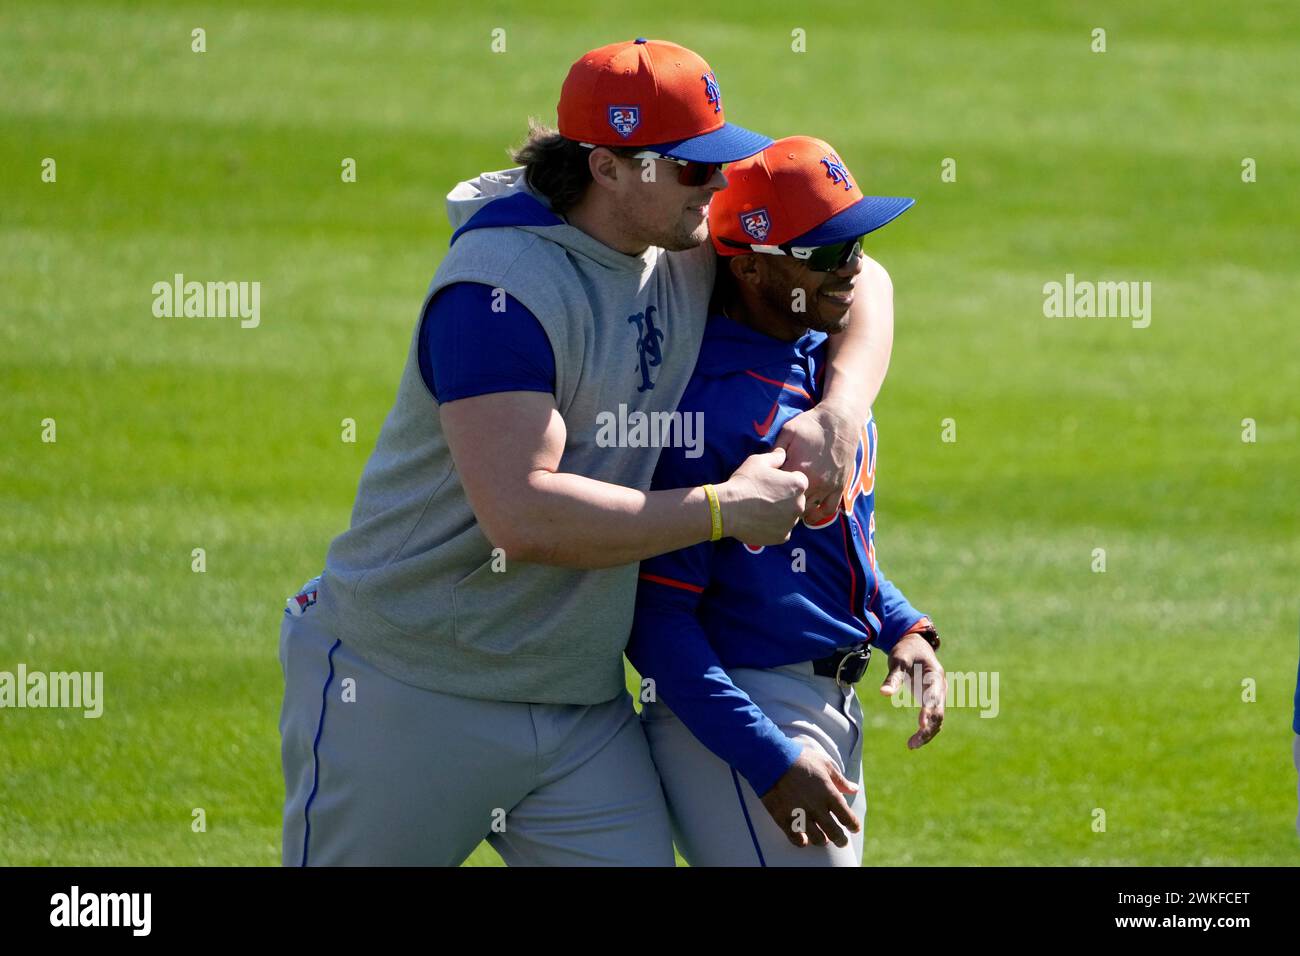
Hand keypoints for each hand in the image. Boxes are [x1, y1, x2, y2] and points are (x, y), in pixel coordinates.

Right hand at [717, 447, 806, 545]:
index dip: (785, 480)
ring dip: (780, 513)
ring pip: (789, 516)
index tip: (772, 482)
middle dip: (786, 497)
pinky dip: (774, 527)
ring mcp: (791, 523)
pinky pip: (782, 530)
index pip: (799, 480)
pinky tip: (760, 520)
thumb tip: (782, 453)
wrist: (728, 509)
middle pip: (796, 499)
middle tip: (766, 496)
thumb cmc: (744, 482)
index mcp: (798, 485)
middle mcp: (800, 505)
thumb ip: (775, 457)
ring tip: (761, 509)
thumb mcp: (758, 461)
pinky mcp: (782, 537)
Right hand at [759, 746, 860, 848]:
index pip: (847, 818)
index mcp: (829, 794)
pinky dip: (803, 842)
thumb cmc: (800, 759)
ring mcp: (800, 815)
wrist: (772, 759)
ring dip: (822, 840)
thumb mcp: (825, 765)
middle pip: (835, 834)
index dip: (853, 826)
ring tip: (822, 838)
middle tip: (841, 841)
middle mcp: (816, 808)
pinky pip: (796, 839)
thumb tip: (854, 789)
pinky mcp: (784, 818)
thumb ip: (841, 780)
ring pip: (817, 839)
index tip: (854, 828)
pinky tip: (804, 838)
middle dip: (841, 840)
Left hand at [774, 399, 859, 523]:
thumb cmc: (811, 424)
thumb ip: (775, 451)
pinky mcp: (839, 487)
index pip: (777, 489)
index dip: (769, 490)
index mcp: (797, 468)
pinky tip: (809, 514)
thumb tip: (763, 466)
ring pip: (808, 509)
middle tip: (773, 501)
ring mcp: (827, 486)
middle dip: (781, 503)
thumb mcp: (787, 432)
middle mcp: (813, 481)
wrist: (840, 421)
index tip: (764, 489)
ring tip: (788, 507)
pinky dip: (818, 515)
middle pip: (792, 503)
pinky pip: (828, 509)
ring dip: (798, 510)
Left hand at [879, 632, 946, 748]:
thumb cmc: (906, 651)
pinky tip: (914, 740)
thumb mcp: (898, 660)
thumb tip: (883, 693)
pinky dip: (926, 729)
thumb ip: (893, 677)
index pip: (935, 697)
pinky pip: (932, 718)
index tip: (921, 724)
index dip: (929, 711)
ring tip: (911, 745)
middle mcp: (940, 687)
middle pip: (939, 713)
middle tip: (912, 743)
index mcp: (935, 676)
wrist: (915, 644)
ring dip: (927, 733)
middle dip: (928, 729)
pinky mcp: (932, 700)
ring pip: (938, 719)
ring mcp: (938, 695)